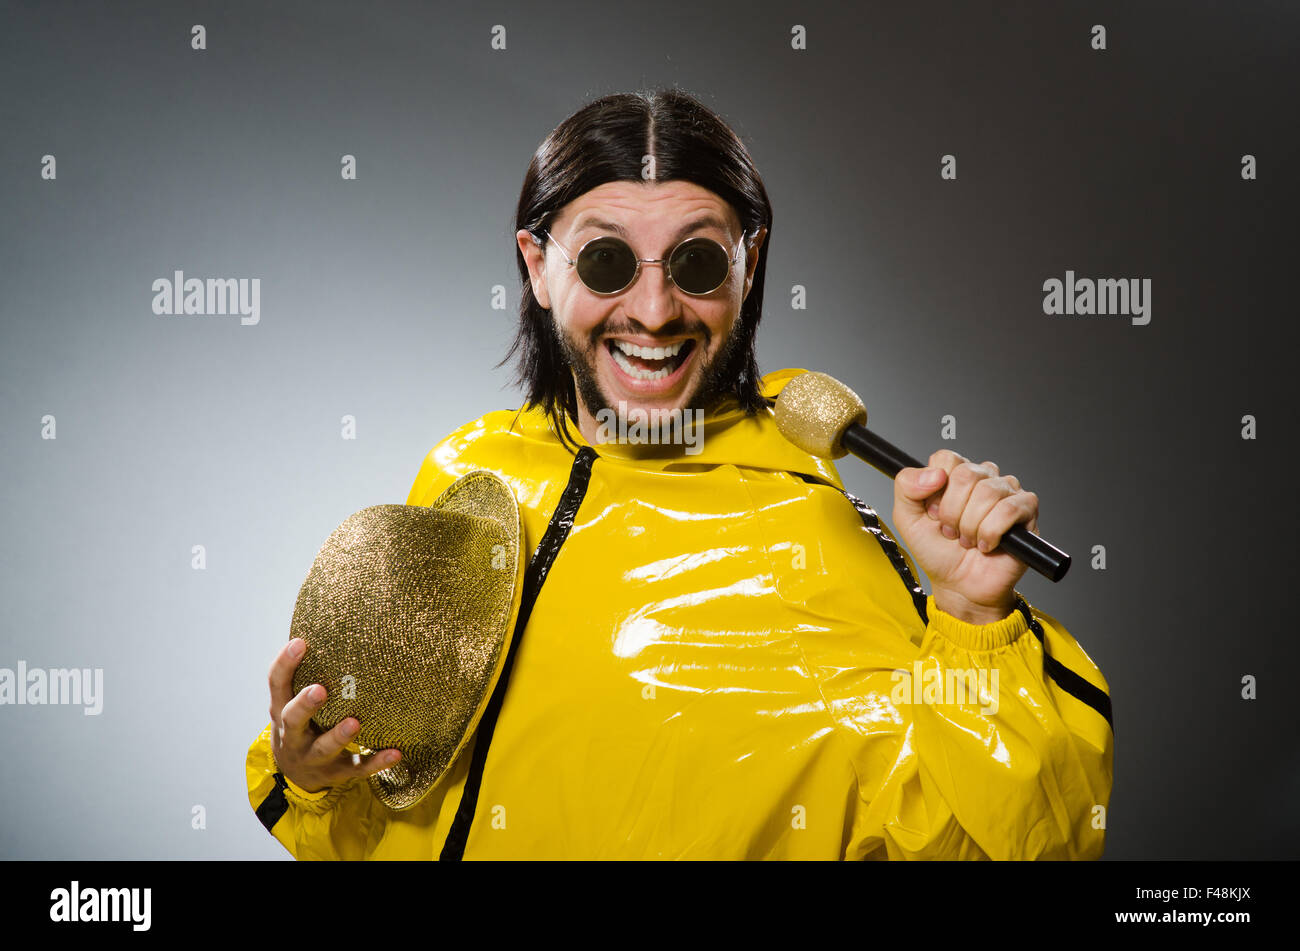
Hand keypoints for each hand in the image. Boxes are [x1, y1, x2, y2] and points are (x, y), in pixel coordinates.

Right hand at [267, 637, 400, 793]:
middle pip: (293, 719)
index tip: (300, 642)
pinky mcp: (336, 774)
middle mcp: (293, 735)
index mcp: (281, 709)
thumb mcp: (292, 698)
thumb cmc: (301, 720)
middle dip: (305, 705)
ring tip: (355, 723)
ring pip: (324, 748)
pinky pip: (356, 769)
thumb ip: (306, 667)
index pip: (277, 684)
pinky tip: (396, 753)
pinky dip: (376, 763)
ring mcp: (314, 757)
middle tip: (320, 689)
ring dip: (338, 736)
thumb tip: (323, 607)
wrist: (296, 773)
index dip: (285, 663)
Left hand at [893, 450, 1039, 623]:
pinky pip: (1009, 509)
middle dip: (952, 512)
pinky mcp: (1026, 510)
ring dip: (970, 526)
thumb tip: (934, 473)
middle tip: (951, 531)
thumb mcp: (907, 518)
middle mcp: (984, 478)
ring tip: (968, 540)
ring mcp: (1007, 492)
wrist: (958, 585)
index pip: (947, 459)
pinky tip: (986, 544)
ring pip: (987, 492)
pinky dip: (991, 532)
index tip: (933, 514)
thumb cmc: (937, 551)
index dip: (935, 491)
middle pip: (966, 474)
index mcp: (956, 474)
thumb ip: (906, 487)